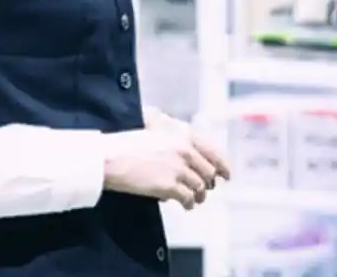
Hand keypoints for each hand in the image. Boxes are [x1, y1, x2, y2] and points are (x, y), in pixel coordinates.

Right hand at [103, 125, 228, 210]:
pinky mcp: (170, 186)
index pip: (213, 152)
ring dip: (199, 196)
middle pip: (208, 172)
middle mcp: (185, 150)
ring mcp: (178, 168)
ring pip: (199, 188)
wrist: (110, 157)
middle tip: (206, 190)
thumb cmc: (127, 144)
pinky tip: (185, 206)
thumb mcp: (157, 131)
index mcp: (184, 135)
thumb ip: (177, 140)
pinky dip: (188, 204)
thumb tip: (191, 155)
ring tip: (194, 200)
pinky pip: (187, 199)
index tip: (226, 175)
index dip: (223, 166)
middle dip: (209, 184)